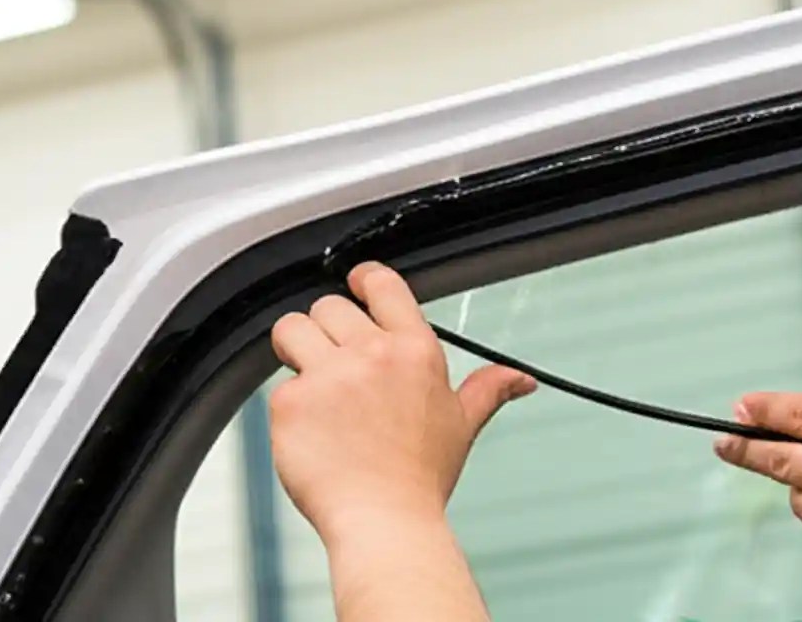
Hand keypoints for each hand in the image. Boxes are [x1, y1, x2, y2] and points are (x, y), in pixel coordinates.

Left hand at [268, 262, 535, 543]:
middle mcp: (371, 354)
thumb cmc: (422, 477)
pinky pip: (278, 384)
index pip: (382, 284)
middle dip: (326, 330)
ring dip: (296, 350)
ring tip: (313, 386)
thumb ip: (489, 390)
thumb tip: (522, 380)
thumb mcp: (462, 425)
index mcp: (415, 350)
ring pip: (291, 329)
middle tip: (336, 367)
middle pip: (328, 306)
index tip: (355, 286)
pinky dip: (291, 406)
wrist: (386, 523)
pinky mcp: (291, 402)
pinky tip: (313, 434)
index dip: (362, 278)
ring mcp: (329, 375)